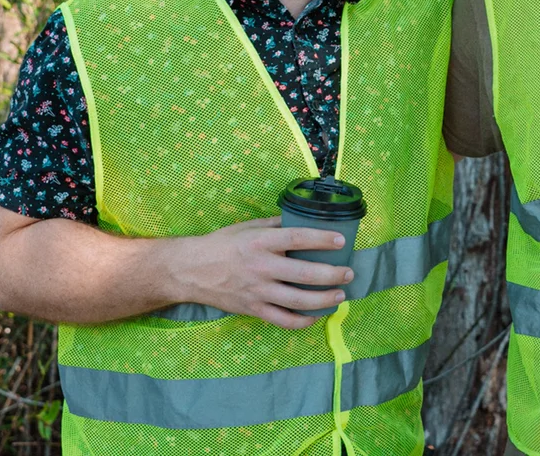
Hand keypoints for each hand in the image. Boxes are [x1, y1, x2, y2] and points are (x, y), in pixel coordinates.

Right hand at [169, 216, 354, 328]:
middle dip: (332, 275)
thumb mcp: (248, 226)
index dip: (322, 240)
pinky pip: (282, 320)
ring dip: (323, 300)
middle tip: (348, 273)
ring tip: (340, 295)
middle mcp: (261, 267)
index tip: (341, 241)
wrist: (191, 270)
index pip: (297, 238)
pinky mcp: (253, 309)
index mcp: (260, 242)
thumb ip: (276, 224)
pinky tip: (316, 316)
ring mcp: (257, 291)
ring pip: (297, 301)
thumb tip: (302, 218)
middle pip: (304, 274)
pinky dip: (302, 321)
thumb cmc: (222, 244)